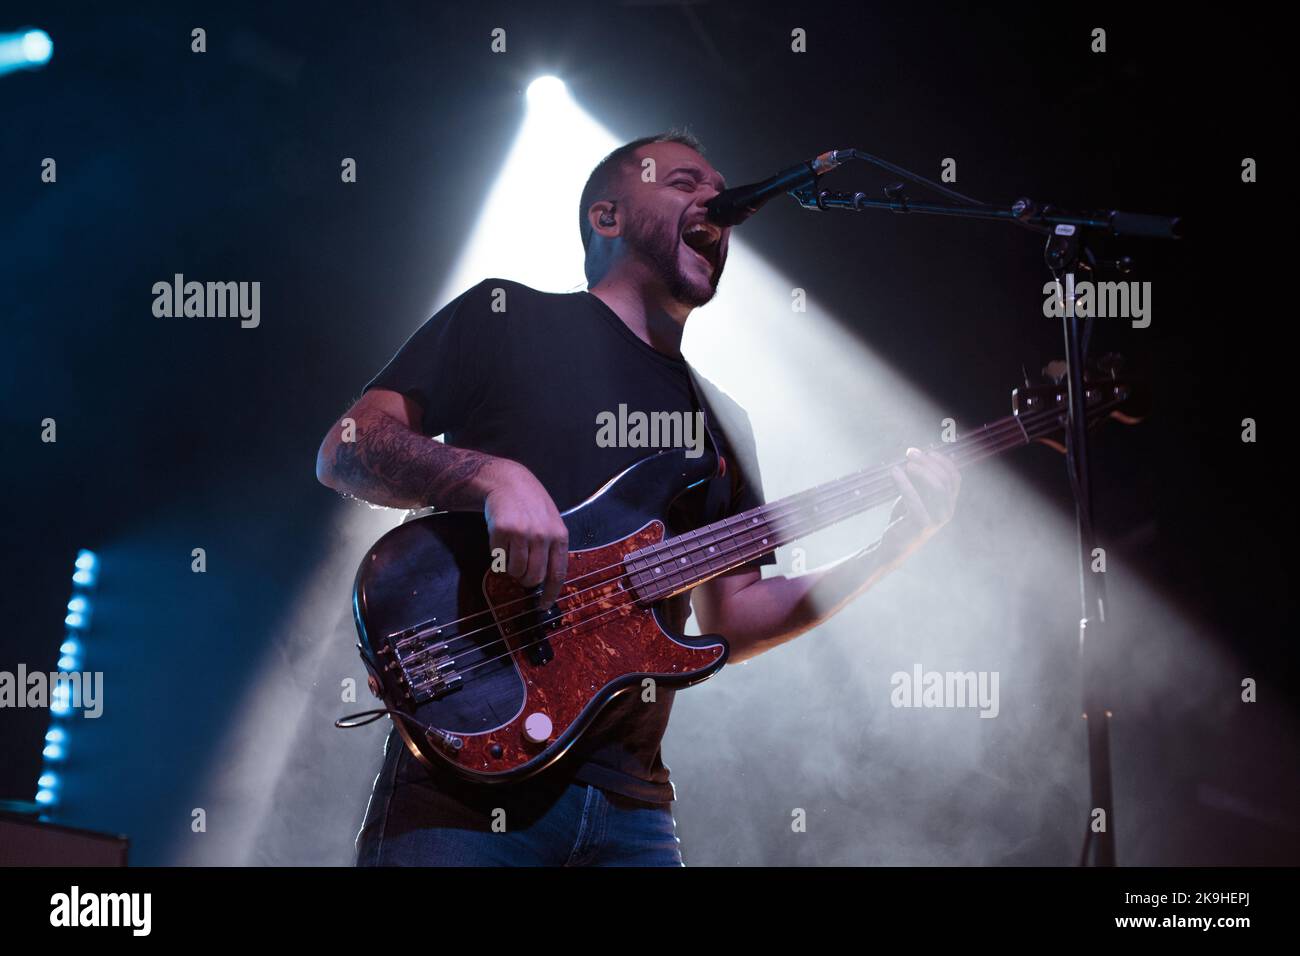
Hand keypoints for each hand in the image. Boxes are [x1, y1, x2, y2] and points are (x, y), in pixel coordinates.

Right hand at [483, 460, 569, 607]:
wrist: (509, 482)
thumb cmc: (532, 505)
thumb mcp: (551, 523)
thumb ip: (552, 548)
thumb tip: (547, 582)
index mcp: (559, 535)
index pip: (557, 573)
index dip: (550, 594)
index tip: (543, 606)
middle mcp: (542, 535)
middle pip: (534, 577)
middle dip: (525, 581)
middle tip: (520, 573)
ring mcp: (522, 533)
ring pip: (515, 571)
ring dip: (511, 569)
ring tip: (511, 552)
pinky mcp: (502, 531)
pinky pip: (498, 559)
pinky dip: (498, 555)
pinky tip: (502, 540)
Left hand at [877, 447, 960, 562]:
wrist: (893, 544)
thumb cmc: (905, 517)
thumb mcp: (914, 494)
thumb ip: (919, 480)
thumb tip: (915, 456)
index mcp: (949, 503)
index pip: (955, 477)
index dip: (943, 461)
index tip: (927, 450)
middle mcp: (948, 511)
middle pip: (945, 480)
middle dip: (928, 462)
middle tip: (910, 453)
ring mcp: (938, 520)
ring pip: (937, 488)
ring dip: (921, 471)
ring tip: (906, 463)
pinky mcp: (922, 525)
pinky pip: (915, 499)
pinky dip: (904, 483)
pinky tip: (894, 473)